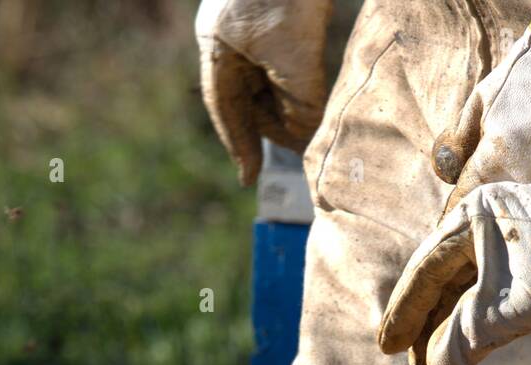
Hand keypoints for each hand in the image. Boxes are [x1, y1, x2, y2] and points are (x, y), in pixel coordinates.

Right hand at [196, 0, 332, 185]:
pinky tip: (312, 98)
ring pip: (265, 83)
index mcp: (217, 45)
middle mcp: (228, 39)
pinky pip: (280, 65)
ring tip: (309, 126)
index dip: (238, 143)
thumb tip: (306, 136)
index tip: (248, 176)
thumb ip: (299, 99)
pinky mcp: (274, 21)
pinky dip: (295, 85)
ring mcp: (249, 29)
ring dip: (286, 106)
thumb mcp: (296, 54)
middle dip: (270, 124)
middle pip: (246, 97)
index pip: (224, 106)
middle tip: (295, 148)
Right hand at [378, 179, 530, 364]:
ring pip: (465, 284)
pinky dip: (475, 316)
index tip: (388, 349)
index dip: (403, 316)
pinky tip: (467, 342)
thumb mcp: (506, 312)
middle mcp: (483, 219)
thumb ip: (463, 340)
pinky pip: (489, 285)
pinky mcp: (530, 250)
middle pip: (440, 279)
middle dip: (424, 325)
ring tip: (434, 363)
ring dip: (450, 325)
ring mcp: (507, 232)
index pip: (424, 274)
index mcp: (469, 219)